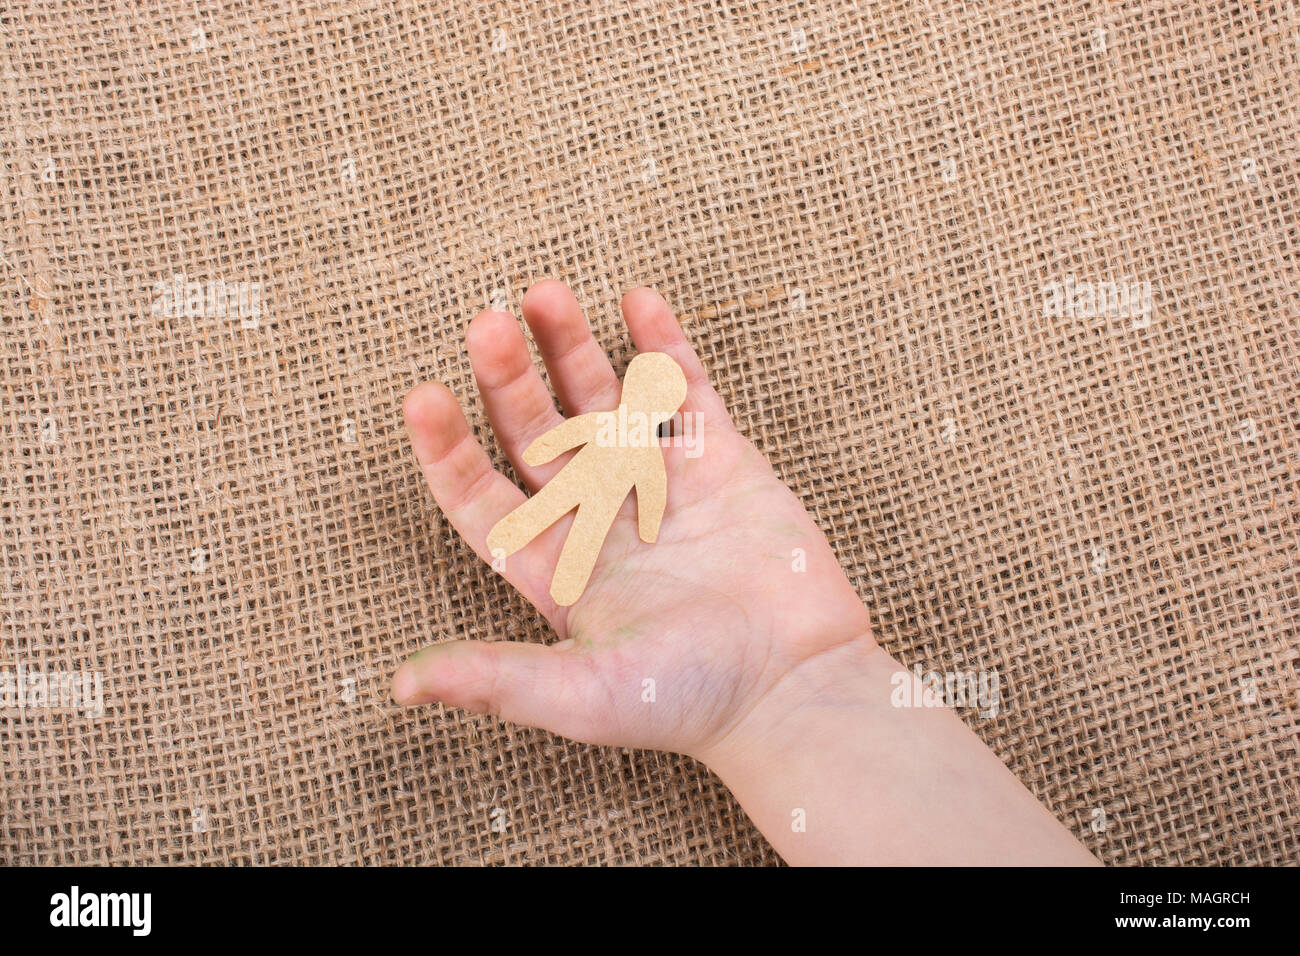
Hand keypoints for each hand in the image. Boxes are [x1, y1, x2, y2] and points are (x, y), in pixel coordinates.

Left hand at [394, 281, 873, 760]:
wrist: (797, 686)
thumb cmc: (688, 702)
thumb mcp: (583, 695)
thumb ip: (497, 680)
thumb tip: (400, 684)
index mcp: (554, 567)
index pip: (481, 496)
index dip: (446, 450)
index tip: (422, 396)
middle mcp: (597, 517)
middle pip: (534, 432)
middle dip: (506, 379)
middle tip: (487, 322)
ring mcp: (659, 483)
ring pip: (602, 399)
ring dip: (572, 346)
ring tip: (543, 291)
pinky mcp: (721, 462)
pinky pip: (684, 392)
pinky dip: (663, 347)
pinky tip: (638, 301)